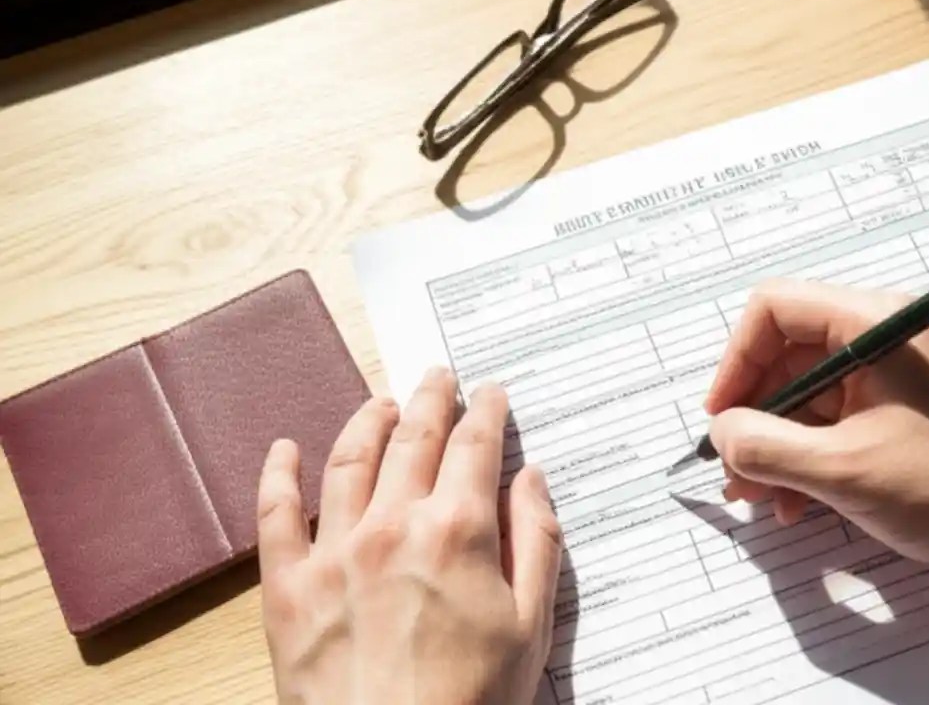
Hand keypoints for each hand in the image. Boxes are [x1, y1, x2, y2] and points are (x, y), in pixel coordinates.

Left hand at [256, 369, 561, 704]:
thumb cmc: (472, 701)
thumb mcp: (532, 625)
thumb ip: (536, 542)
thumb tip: (530, 479)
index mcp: (457, 531)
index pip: (475, 446)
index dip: (486, 412)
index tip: (490, 394)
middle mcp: (392, 525)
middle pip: (414, 439)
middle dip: (431, 399)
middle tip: (438, 376)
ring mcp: (332, 551)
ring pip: (348, 460)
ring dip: (368, 421)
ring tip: (382, 402)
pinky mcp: (286, 587)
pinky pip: (273, 514)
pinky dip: (277, 474)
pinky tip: (283, 449)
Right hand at [705, 279, 928, 570]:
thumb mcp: (842, 471)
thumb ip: (766, 447)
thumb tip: (721, 432)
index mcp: (878, 324)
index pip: (777, 308)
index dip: (737, 362)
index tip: (721, 418)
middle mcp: (890, 332)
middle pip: (791, 352)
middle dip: (755, 414)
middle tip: (734, 470)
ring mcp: (903, 367)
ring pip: (812, 390)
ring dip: (779, 442)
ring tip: (762, 497)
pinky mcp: (910, 402)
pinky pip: (842, 413)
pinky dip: (813, 451)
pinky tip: (800, 500)